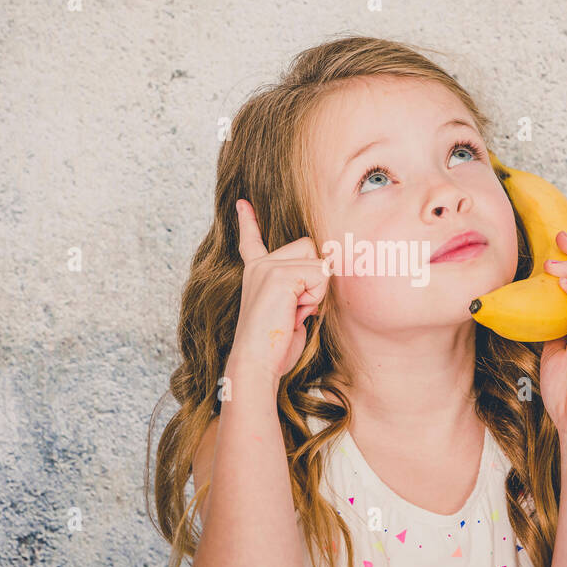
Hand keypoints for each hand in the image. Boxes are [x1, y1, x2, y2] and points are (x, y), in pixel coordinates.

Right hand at [227, 198, 329, 382]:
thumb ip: (300, 289)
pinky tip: (295, 312)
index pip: (252, 241)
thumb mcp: (289, 311)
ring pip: (318, 261)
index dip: (248, 222)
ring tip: (294, 311)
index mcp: (256, 272)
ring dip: (316, 290)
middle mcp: (259, 265)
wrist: (256, 362)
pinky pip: (320, 275)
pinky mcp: (279, 275)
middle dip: (315, 278)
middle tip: (296, 308)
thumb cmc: (274, 347)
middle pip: (309, 247)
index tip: (243, 204)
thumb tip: (323, 271)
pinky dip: (316, 297)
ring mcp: (267, 267)